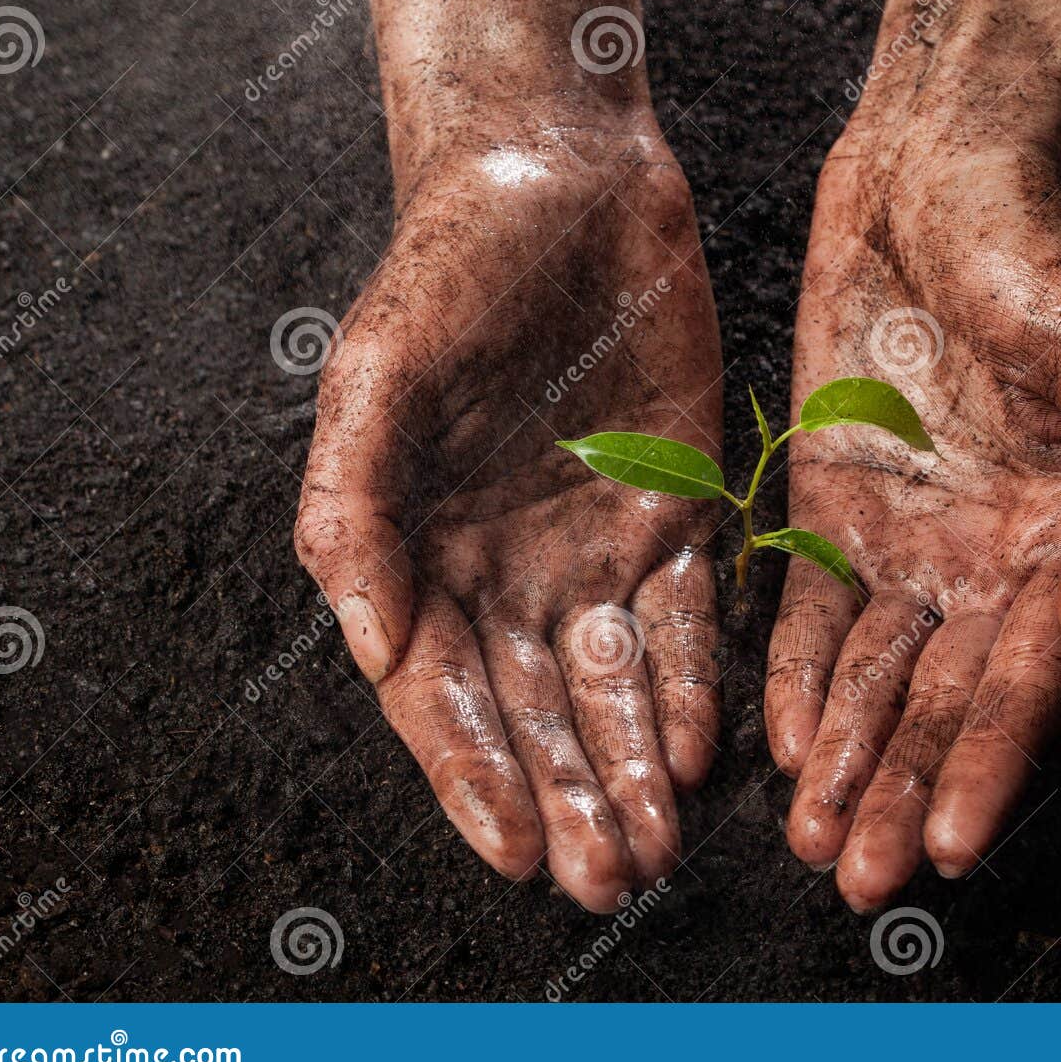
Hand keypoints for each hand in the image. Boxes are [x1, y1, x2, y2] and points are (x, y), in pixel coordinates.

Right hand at [295, 116, 722, 912]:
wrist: (562, 181)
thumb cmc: (448, 270)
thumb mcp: (378, 377)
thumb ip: (355, 510)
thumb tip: (369, 647)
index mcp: (422, 553)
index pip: (445, 694)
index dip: (476, 778)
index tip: (514, 855)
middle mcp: (509, 570)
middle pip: (537, 711)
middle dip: (570, 797)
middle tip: (605, 880)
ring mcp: (596, 546)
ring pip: (617, 684)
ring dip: (635, 765)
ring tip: (656, 847)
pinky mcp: (679, 508)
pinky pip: (691, 617)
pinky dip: (695, 682)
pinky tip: (704, 746)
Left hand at [766, 109, 1060, 910]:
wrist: (938, 169)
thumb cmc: (1038, 246)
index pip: (1027, 680)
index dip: (991, 765)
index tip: (955, 846)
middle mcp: (991, 558)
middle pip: (944, 700)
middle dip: (905, 790)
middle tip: (863, 880)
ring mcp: (909, 539)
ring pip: (874, 677)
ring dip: (846, 760)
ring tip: (814, 841)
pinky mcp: (832, 506)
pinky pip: (808, 614)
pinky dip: (792, 681)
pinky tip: (779, 746)